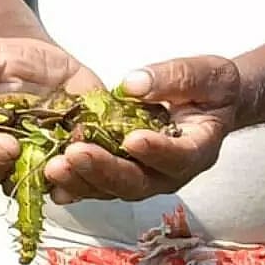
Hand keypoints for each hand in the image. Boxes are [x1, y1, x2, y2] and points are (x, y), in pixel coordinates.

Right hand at [0, 37, 104, 184]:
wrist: (50, 68)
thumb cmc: (8, 64)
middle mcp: (3, 157)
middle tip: (7, 145)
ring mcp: (38, 163)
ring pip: (37, 181)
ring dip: (45, 176)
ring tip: (53, 163)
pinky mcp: (73, 164)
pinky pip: (78, 180)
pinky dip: (83, 181)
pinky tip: (86, 175)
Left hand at [44, 55, 239, 202]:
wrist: (211, 104)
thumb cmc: (213, 89)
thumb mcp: (206, 73)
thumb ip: (175, 77)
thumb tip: (133, 85)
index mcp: (199, 148)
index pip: (179, 156)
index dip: (156, 151)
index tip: (132, 138)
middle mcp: (172, 172)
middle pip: (140, 182)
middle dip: (107, 170)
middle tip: (77, 154)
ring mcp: (147, 178)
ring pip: (115, 190)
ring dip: (84, 181)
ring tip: (55, 166)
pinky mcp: (125, 175)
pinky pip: (99, 186)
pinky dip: (75, 184)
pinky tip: (51, 178)